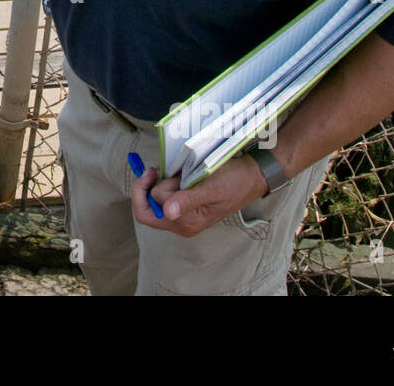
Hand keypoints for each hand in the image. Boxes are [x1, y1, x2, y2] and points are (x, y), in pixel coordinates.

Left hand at [130, 155, 266, 237]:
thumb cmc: (235, 182)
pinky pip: (166, 193)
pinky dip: (168, 181)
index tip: (151, 172)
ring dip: (162, 181)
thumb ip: (188, 201)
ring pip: (155, 197)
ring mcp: (183, 213)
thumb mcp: (211, 189)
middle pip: (147, 206)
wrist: (252, 177)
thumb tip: (168, 212)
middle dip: (151, 185)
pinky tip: (180, 174)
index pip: (145, 213)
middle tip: (161, 170)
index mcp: (186, 223)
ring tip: (181, 173)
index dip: (142, 192)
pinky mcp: (186, 203)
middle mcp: (181, 222)